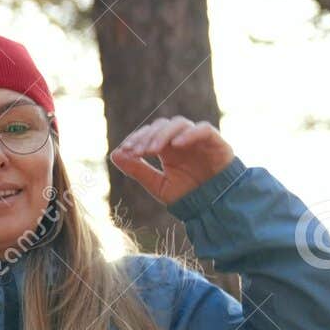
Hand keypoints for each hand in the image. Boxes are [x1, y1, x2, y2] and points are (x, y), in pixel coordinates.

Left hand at [109, 116, 235, 205]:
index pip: (149, 133)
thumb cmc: (188, 195)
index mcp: (167, 149)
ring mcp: (198, 139)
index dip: (136, 138)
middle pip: (162, 125)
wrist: (214, 206)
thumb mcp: (157, 185)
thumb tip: (114, 154)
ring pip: (179, 123)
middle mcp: (182, 140)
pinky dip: (189, 133)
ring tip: (152, 150)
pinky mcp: (216, 142)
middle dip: (147, 136)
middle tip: (138, 151)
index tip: (125, 150)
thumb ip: (137, 170)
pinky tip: (176, 145)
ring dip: (163, 134)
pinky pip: (203, 129)